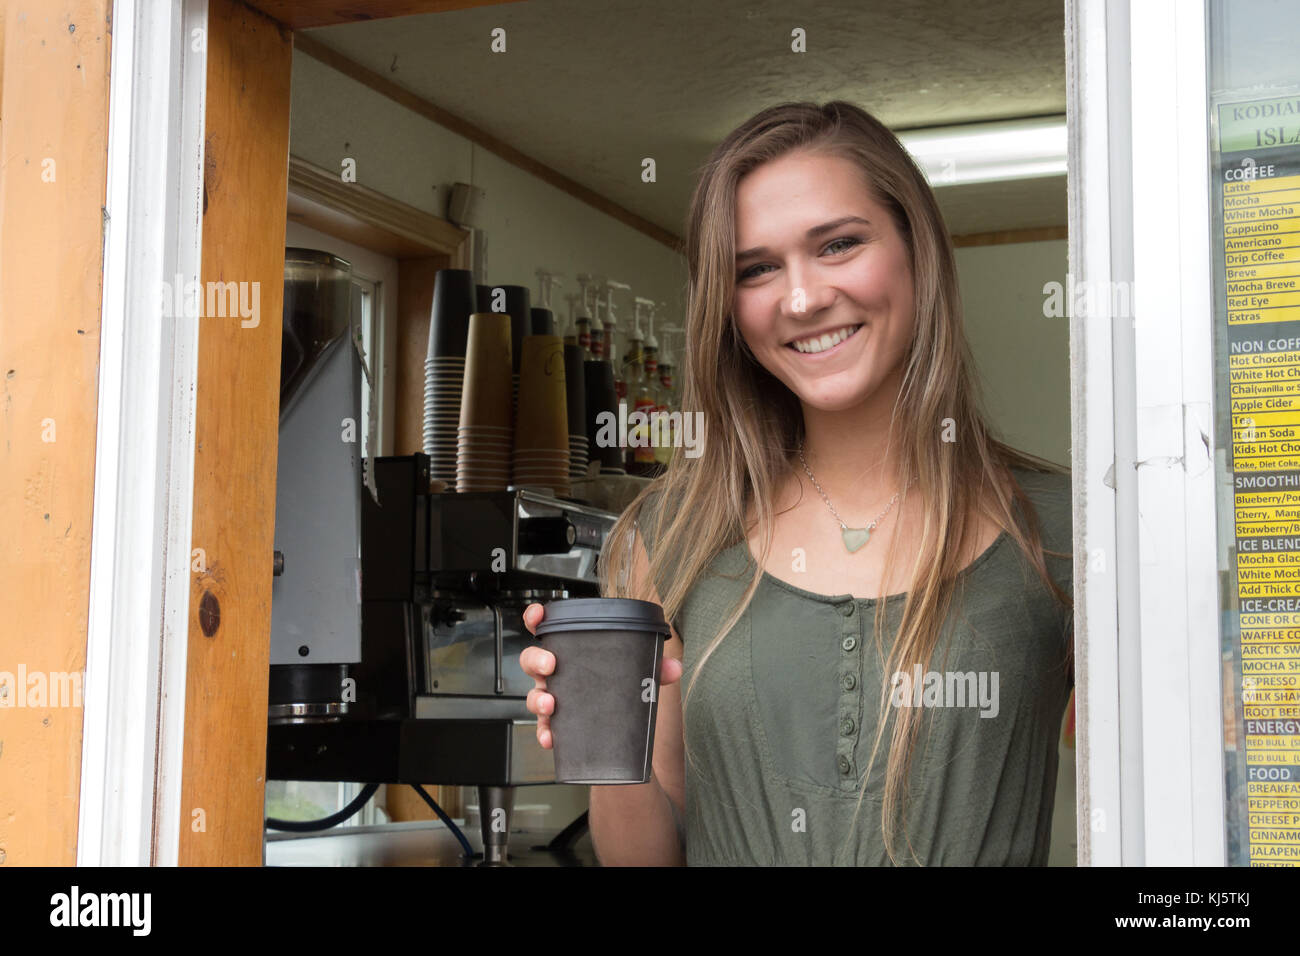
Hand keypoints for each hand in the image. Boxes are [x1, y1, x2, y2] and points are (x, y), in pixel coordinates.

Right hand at [519, 602, 682, 748]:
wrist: (620, 732)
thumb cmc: (619, 691)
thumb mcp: (637, 676)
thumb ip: (656, 668)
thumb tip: (674, 667)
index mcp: (572, 653)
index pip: (549, 630)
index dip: (537, 619)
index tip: (538, 616)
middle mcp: (558, 674)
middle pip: (532, 660)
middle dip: (537, 659)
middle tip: (550, 665)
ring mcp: (554, 698)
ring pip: (534, 694)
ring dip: (538, 698)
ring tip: (551, 704)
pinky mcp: (557, 725)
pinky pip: (543, 728)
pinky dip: (544, 732)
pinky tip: (551, 737)